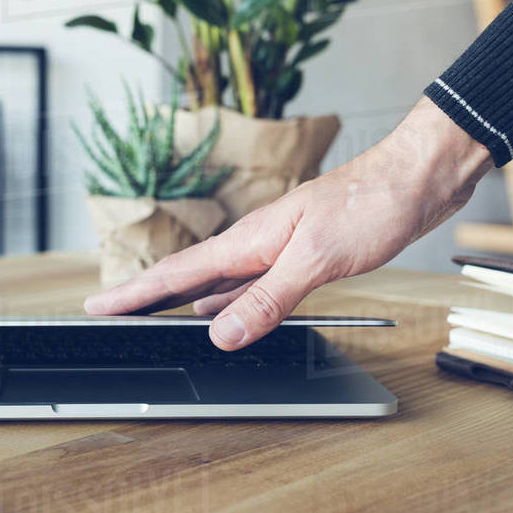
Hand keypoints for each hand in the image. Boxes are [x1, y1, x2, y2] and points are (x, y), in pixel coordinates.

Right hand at [84, 98, 493, 349]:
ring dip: (184, 303)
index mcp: (250, 241)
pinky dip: (231, 304)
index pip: (177, 274)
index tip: (97, 305)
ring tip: (151, 319)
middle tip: (109, 313)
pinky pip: (252, 286)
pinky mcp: (303, 256)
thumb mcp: (316, 258)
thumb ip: (268, 298)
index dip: (135, 293)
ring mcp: (278, 250)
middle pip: (187, 278)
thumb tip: (222, 334)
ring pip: (218, 284)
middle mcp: (256, 245)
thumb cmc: (370, 204)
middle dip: (145, 297)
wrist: (416, 178)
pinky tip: (225, 315)